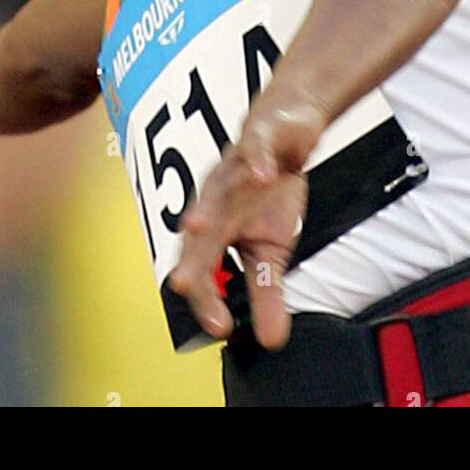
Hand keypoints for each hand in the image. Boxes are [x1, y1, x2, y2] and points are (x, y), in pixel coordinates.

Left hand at [168, 87, 328, 349]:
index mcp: (218, 229)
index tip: (219, 328)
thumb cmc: (270, 189)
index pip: (204, 268)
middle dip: (192, 258)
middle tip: (182, 285)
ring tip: (199, 228)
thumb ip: (267, 292)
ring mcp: (235, 168)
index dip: (207, 297)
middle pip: (201, 233)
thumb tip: (272, 340)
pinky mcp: (258, 141)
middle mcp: (217, 200)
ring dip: (207, 207)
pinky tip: (262, 175)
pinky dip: (257, 162)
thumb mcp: (272, 246)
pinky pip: (254, 150)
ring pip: (216, 188)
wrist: (286, 129)